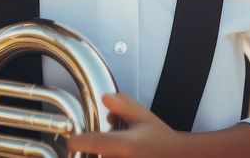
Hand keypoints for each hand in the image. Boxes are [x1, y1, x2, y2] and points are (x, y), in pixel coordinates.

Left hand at [67, 93, 184, 157]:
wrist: (178, 157)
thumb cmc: (161, 139)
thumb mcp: (144, 117)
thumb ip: (123, 105)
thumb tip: (105, 97)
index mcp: (128, 144)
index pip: (96, 142)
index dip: (79, 141)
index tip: (71, 139)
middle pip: (96, 156)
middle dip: (95, 148)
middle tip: (107, 139)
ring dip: (104, 154)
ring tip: (123, 148)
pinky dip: (110, 156)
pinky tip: (125, 151)